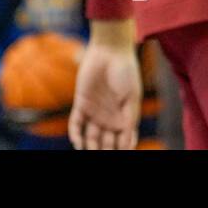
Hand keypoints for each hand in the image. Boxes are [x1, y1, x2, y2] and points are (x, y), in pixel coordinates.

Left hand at [69, 29, 141, 149]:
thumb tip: (128, 144)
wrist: (110, 52)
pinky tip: (77, 143)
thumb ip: (130, 120)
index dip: (122, 150)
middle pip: (106, 143)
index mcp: (124, 118)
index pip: (122, 142)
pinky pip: (76, 122)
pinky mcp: (81, 103)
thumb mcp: (132, 98)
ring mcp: (95, 111)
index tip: (121, 153)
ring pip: (90, 137)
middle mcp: (109, 118)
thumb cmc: (126, 73)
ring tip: (88, 152)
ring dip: (89, 147)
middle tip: (102, 154)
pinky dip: (76, 133)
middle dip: (105, 151)